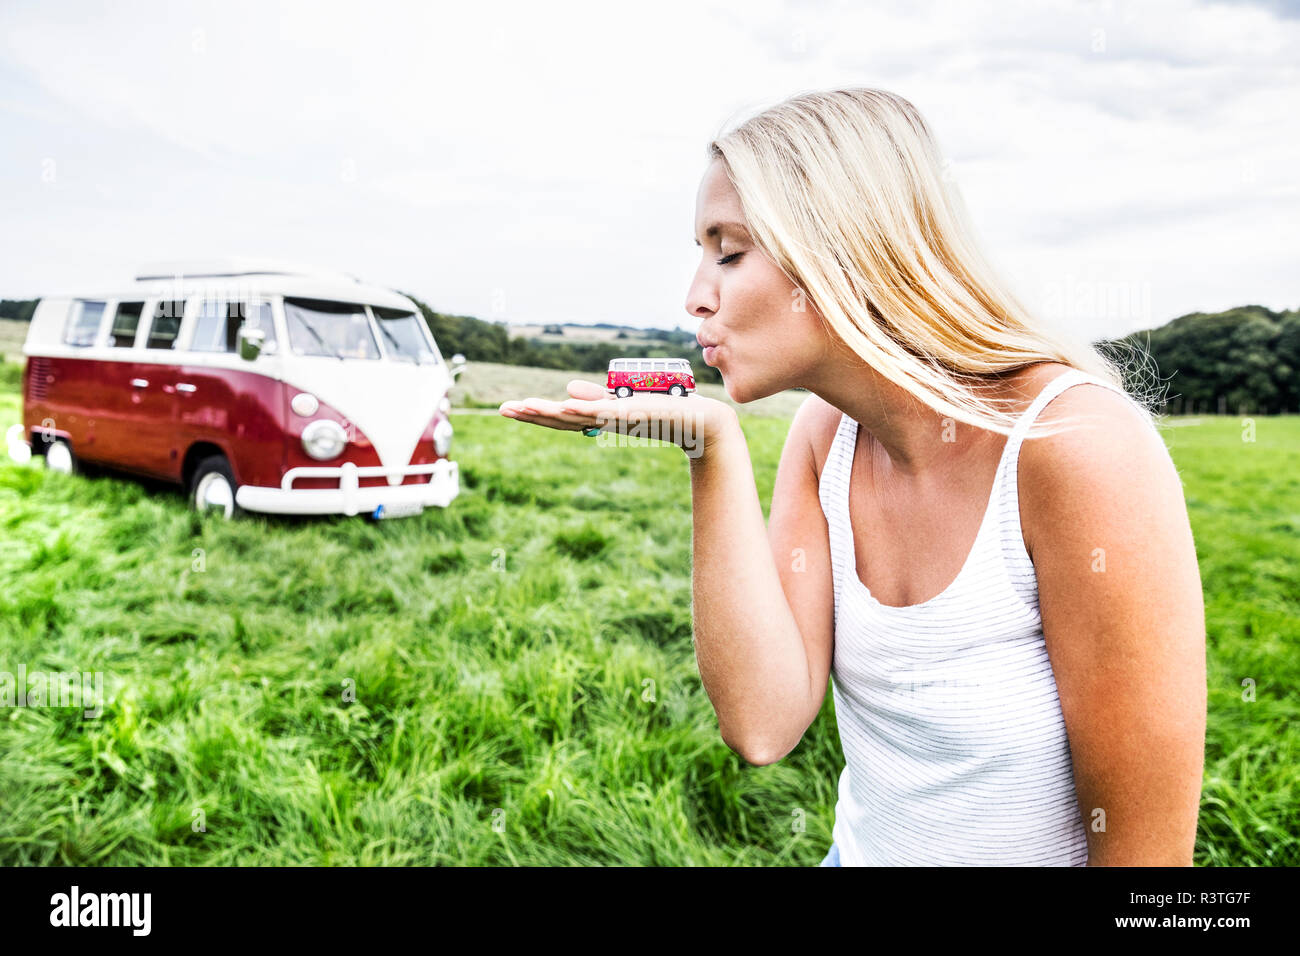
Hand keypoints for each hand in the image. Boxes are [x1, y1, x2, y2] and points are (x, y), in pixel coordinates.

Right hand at [499, 380, 738, 457]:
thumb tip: (567, 388)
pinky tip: (567, 404)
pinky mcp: (638, 413)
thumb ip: (596, 396)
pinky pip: (608, 411)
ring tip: (524, 406)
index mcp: (601, 418)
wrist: (702, 423)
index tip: (509, 409)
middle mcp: (606, 421)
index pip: (561, 417)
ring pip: (579, 416)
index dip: (535, 413)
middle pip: (562, 419)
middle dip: (533, 414)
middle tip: (503, 409)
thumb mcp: (625, 401)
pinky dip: (586, 408)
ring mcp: (620, 419)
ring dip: (550, 411)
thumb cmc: (667, 412)